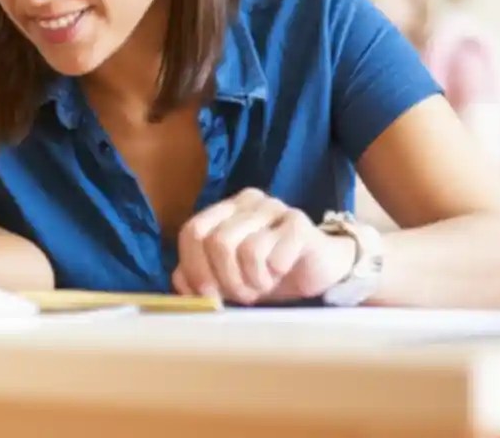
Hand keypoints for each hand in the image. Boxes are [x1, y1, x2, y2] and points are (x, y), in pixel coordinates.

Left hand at [172, 189, 356, 304]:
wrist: (319, 271)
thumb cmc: (268, 272)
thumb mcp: (229, 279)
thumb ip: (199, 277)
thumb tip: (180, 282)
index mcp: (225, 209)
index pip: (192, 231)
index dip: (194, 266)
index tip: (207, 296)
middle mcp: (247, 202)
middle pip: (215, 241)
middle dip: (224, 280)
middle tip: (241, 296)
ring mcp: (274, 208)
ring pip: (243, 248)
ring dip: (249, 281)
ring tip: (261, 287)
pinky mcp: (298, 223)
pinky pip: (271, 254)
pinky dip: (271, 275)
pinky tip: (280, 274)